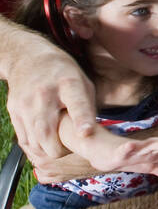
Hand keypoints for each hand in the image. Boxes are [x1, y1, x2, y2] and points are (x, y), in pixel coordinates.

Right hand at [6, 38, 96, 161]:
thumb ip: (88, 109)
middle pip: (47, 134)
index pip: (76, 103)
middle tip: (69, 144)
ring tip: (57, 140)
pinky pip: (24, 140)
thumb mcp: (83, 83)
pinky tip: (43, 137)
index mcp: (68, 83)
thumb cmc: (63, 74)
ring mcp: (25, 103)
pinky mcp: (13, 111)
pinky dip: (36, 146)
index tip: (85, 132)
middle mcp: (44, 94)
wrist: (28, 58)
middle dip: (60, 149)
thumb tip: (91, 136)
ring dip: (48, 149)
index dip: (81, 119)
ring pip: (35, 143)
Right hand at [76, 127, 157, 181]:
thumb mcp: (152, 166)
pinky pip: (124, 150)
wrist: (103, 152)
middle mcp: (149, 147)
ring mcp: (134, 148)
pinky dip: (128, 148)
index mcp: (157, 150)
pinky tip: (131, 145)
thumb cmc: (130, 157)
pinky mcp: (119, 151)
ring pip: (149, 146)